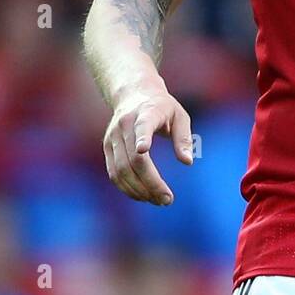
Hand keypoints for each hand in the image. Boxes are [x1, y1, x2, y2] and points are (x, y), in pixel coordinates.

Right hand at [102, 86, 193, 204]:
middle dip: (150, 183)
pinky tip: (143, 196)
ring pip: (121, 170)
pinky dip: (127, 188)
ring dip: (139, 190)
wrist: (133, 94)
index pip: (143, 126)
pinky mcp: (107, 147)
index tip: (143, 149)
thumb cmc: (163, 107)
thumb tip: (187, 162)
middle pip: (134, 160)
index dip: (142, 137)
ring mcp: (112, 137)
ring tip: (158, 201)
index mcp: (146, 113)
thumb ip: (183, 138)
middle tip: (167, 200)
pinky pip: (114, 173)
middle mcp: (125, 125)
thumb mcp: (180, 116)